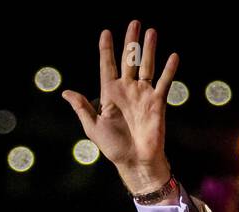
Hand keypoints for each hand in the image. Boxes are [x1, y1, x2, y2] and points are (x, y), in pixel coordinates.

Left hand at [61, 21, 177, 194]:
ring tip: (151, 31)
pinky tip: (172, 56)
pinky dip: (169, 70)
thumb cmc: (113, 147)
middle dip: (131, 42)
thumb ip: (82, 108)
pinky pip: (164, 82)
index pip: (108, 66)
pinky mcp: (157, 102)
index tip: (105, 33)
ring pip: (147, 66)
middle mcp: (127, 90)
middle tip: (134, 23)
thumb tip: (66, 93)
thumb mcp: (93, 127)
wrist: (135, 161)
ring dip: (149, 49)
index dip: (106, 50)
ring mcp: (143, 94)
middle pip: (129, 60)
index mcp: (110, 94)